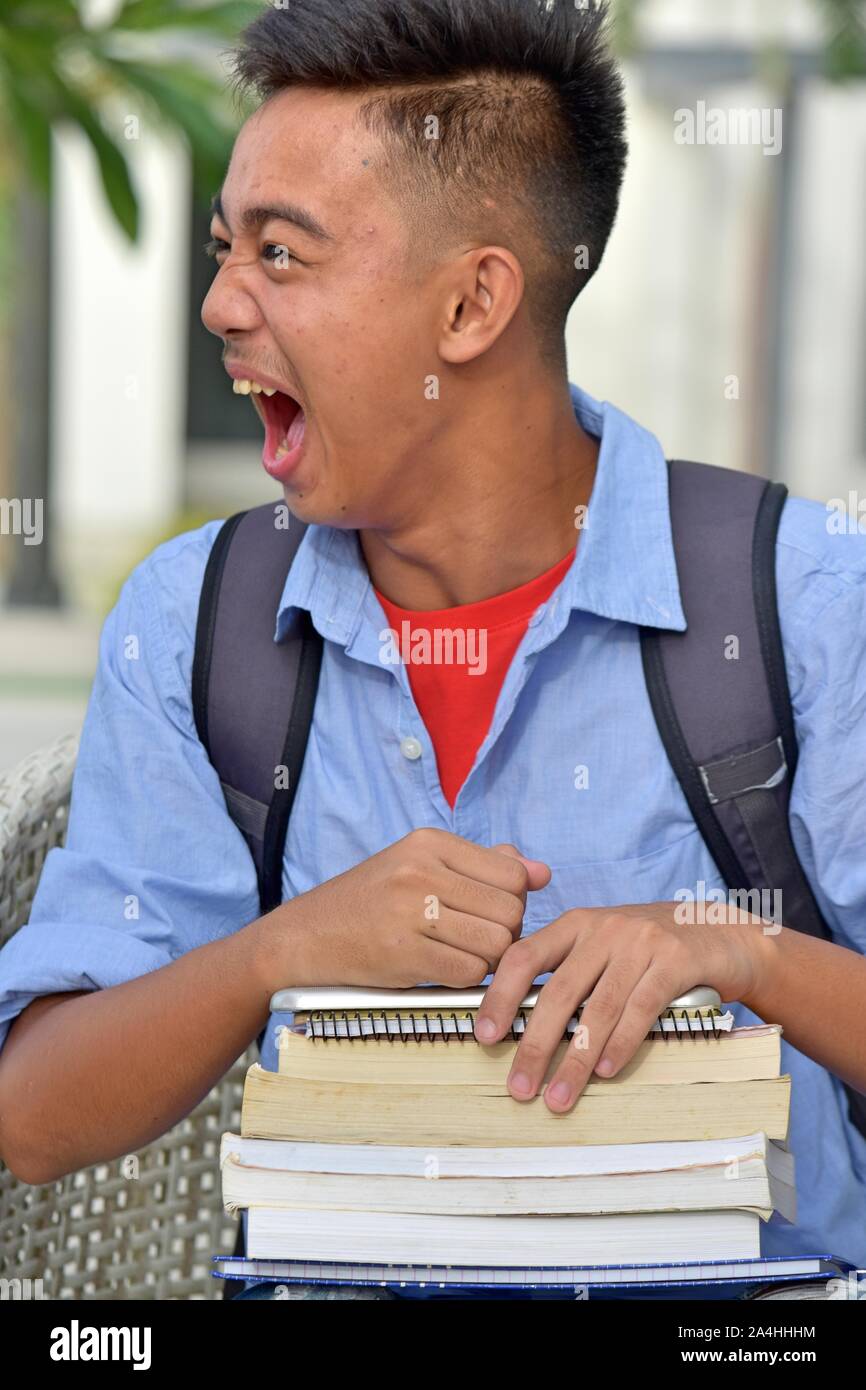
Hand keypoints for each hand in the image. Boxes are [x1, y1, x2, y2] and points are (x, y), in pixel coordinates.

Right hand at [282, 827, 550, 988]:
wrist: (304, 937)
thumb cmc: (370, 902)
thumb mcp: (421, 866)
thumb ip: (483, 866)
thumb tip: (543, 872)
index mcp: (429, 842)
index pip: (513, 875)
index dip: (514, 902)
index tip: (489, 914)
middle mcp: (421, 870)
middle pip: (511, 912)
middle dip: (506, 934)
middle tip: (476, 940)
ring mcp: (410, 912)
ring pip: (497, 945)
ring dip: (488, 960)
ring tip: (460, 955)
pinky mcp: (402, 954)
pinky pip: (470, 973)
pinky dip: (467, 979)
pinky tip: (443, 971)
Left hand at [472, 902, 770, 1111]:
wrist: (722, 932)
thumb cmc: (651, 947)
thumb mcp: (605, 943)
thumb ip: (568, 969)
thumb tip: (519, 1022)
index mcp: (576, 923)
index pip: (524, 956)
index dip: (500, 996)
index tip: (485, 1037)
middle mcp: (604, 928)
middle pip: (558, 992)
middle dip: (535, 1045)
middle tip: (519, 1087)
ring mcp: (641, 942)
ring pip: (598, 1008)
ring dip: (576, 1060)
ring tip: (559, 1096)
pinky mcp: (676, 961)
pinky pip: (641, 1008)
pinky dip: (621, 1044)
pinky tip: (607, 1072)